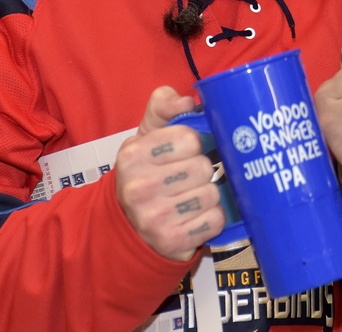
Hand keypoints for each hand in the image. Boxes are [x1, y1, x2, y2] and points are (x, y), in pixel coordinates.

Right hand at [115, 87, 224, 260]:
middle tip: (190, 176)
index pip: (189, 138)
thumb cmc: (146, 170)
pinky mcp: (171, 241)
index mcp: (133, 155)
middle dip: (202, 170)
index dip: (194, 143)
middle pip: (204, 168)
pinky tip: (195, 215)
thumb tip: (186, 101)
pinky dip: (211, 218)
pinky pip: (214, 220)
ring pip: (212, 194)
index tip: (186, 150)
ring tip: (192, 195)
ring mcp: (154, 218)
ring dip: (208, 194)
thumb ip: (163, 106)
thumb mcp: (146, 135)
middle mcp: (139, 187)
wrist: (127, 223)